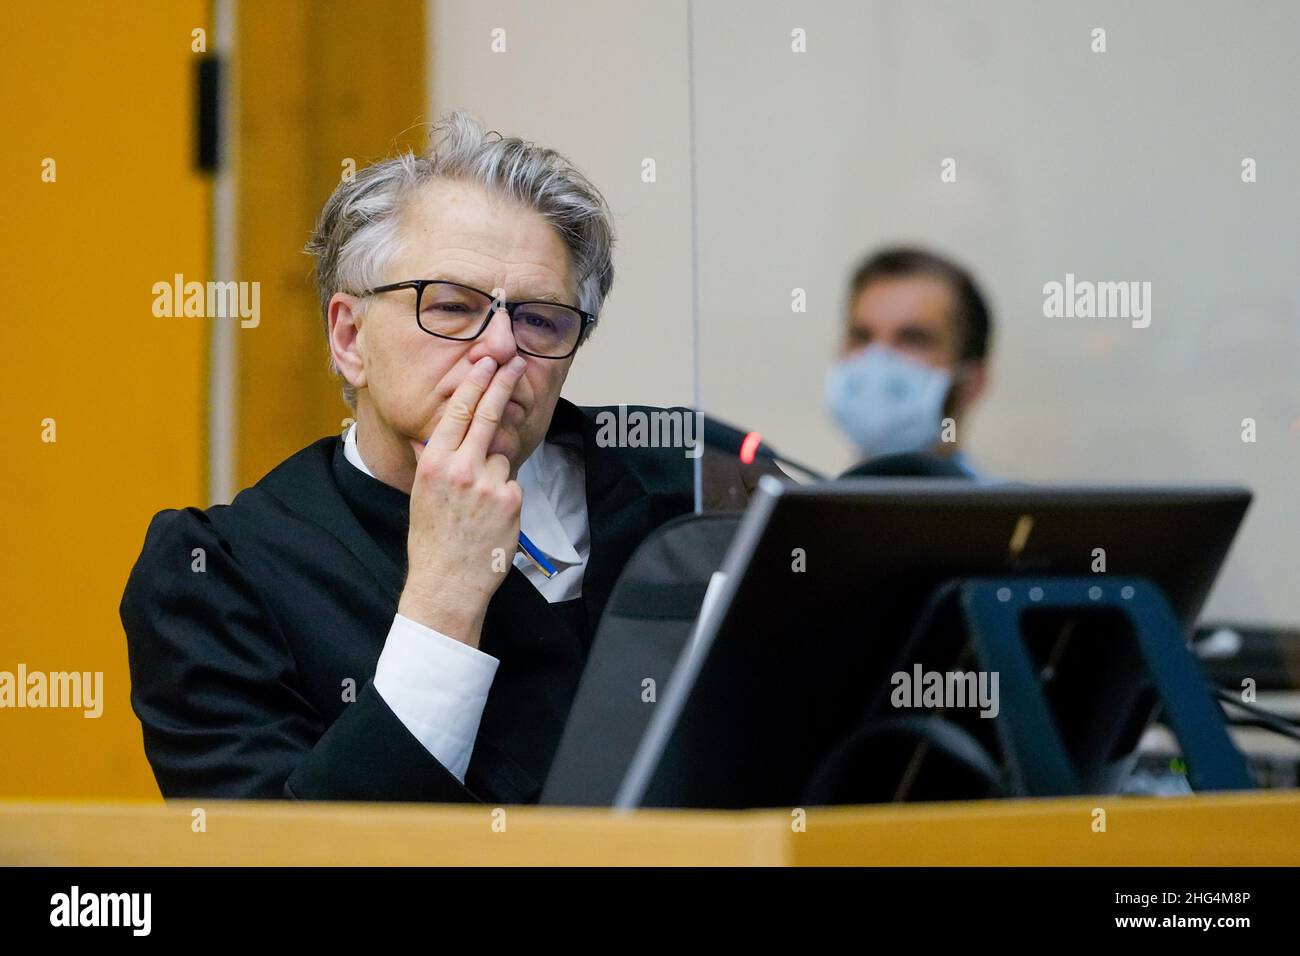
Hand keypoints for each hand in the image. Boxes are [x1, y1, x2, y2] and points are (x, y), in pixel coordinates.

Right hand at [397, 355, 526, 646]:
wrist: (447, 581)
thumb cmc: (432, 539)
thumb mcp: (423, 493)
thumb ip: (434, 462)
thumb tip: (436, 438)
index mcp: (434, 463)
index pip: (458, 412)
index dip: (475, 384)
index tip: (486, 362)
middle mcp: (460, 468)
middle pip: (488, 416)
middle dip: (502, 386)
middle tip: (515, 364)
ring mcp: (488, 483)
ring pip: (502, 458)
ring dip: (496, 472)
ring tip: (478, 505)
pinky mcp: (511, 500)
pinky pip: (511, 483)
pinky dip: (505, 495)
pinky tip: (491, 518)